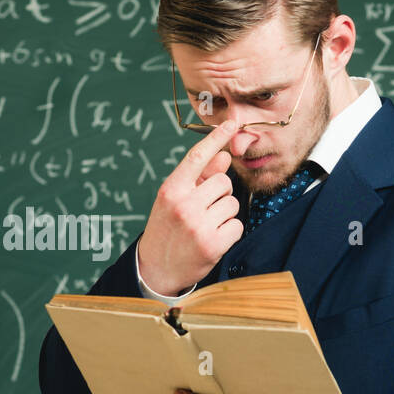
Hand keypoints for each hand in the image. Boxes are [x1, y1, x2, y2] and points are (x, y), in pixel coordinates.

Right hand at [137, 120, 243, 294]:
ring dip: (225, 214)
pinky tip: (213, 239)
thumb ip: (199, 179)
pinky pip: (237, 225)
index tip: (232, 123)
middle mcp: (183, 205)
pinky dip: (230, 232)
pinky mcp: (213, 245)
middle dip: (221, 193)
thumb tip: (224, 156)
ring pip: (232, 203)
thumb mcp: (174, 201)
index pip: (197, 157)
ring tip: (206, 226)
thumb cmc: (167, 229)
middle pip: (223, 182)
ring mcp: (198, 225)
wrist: (156, 270)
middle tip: (206, 209)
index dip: (216, 138)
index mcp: (171, 190)